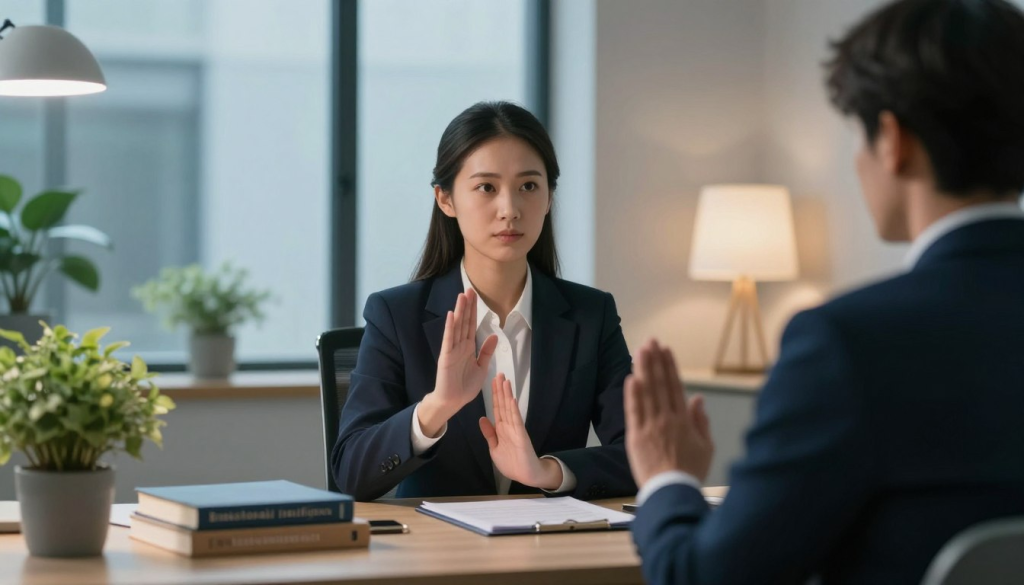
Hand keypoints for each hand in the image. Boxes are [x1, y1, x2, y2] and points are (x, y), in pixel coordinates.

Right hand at [419, 288, 497, 436]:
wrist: (453, 402)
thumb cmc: (465, 387)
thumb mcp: (481, 368)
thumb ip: (486, 351)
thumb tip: (495, 335)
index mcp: (468, 347)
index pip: (472, 325)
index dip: (474, 311)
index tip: (476, 296)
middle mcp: (459, 345)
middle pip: (464, 321)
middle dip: (467, 306)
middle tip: (469, 288)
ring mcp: (452, 349)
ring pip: (457, 326)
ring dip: (459, 311)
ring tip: (462, 296)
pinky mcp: (446, 356)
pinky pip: (448, 339)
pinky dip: (450, 327)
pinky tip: (451, 314)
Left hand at [479, 373, 562, 489]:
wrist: (526, 475)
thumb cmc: (511, 463)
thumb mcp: (495, 448)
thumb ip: (489, 434)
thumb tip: (482, 418)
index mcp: (501, 429)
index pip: (497, 408)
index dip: (494, 395)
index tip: (492, 382)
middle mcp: (508, 426)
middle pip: (503, 405)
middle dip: (500, 390)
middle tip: (499, 374)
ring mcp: (515, 429)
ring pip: (509, 409)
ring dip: (507, 395)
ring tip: (505, 381)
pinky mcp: (521, 435)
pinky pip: (516, 421)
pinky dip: (513, 410)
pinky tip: (511, 399)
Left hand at [624, 339, 713, 489]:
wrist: (672, 491)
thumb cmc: (690, 472)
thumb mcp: (706, 447)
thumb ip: (701, 421)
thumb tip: (698, 399)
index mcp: (684, 420)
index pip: (676, 386)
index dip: (670, 366)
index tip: (666, 350)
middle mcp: (667, 419)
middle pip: (660, 384)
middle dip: (655, 360)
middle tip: (650, 341)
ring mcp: (651, 426)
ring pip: (647, 392)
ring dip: (643, 369)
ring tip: (640, 351)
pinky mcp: (636, 436)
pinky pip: (634, 411)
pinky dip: (633, 394)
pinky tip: (631, 378)